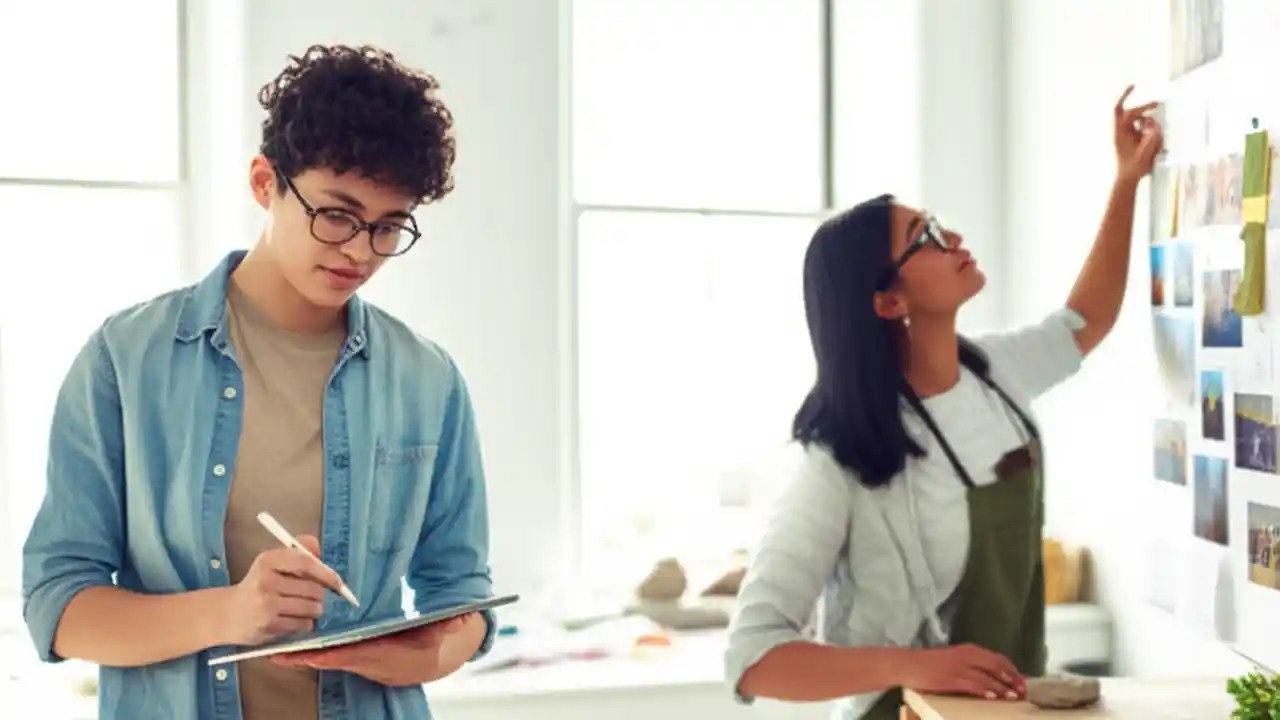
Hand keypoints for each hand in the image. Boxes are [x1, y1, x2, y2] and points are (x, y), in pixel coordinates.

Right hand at [221, 534, 340, 645]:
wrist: (226, 614)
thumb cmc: (257, 585)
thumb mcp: (272, 564)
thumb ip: (298, 553)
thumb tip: (318, 549)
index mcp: (268, 560)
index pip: (305, 563)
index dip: (326, 573)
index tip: (337, 583)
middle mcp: (266, 581)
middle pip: (313, 589)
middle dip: (319, 595)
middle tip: (312, 597)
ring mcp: (266, 605)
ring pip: (311, 608)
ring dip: (313, 610)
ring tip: (302, 608)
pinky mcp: (267, 626)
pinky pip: (302, 625)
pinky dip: (304, 623)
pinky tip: (292, 619)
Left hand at [272, 612, 481, 685]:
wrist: (441, 661)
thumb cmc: (440, 642)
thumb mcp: (445, 631)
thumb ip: (449, 624)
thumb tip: (458, 616)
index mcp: (388, 655)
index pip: (353, 654)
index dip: (327, 654)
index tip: (303, 653)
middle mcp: (374, 665)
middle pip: (335, 661)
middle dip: (306, 660)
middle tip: (276, 656)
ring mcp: (369, 667)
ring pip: (334, 663)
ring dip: (309, 659)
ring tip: (281, 653)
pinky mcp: (365, 665)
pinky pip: (339, 661)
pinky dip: (320, 657)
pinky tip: (303, 651)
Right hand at [903, 643, 1025, 700]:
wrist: (908, 664)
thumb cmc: (931, 664)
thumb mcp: (955, 659)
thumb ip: (972, 665)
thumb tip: (993, 678)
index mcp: (970, 650)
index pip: (998, 658)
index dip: (1013, 670)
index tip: (1023, 682)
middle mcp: (967, 655)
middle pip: (997, 666)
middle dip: (1012, 679)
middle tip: (1024, 691)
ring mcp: (959, 667)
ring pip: (987, 677)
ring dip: (1003, 687)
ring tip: (1014, 696)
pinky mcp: (951, 678)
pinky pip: (972, 684)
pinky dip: (985, 689)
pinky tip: (994, 696)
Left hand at [1113, 85, 1162, 181]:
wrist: (1127, 179)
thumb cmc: (1135, 168)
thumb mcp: (1145, 154)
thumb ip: (1151, 140)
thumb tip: (1155, 126)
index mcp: (1120, 134)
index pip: (1129, 114)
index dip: (1141, 106)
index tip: (1155, 102)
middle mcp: (1120, 132)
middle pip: (1120, 110)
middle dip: (1129, 99)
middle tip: (1139, 90)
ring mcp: (1123, 134)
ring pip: (1133, 119)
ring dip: (1144, 118)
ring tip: (1155, 132)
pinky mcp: (1128, 138)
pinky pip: (1138, 126)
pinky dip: (1146, 126)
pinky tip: (1154, 135)